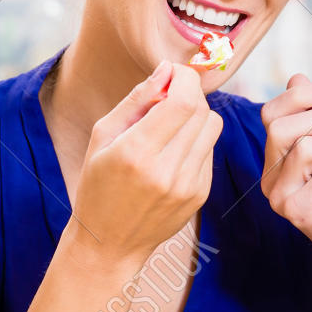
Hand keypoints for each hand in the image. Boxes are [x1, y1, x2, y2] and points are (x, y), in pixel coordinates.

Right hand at [67, 61, 223, 269]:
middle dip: (189, 93)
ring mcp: (188, 186)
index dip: (185, 78)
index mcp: (136, 153)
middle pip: (202, 111)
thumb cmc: (98, 183)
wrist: (109, 242)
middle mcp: (167, 171)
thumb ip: (136, 100)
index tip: (173, 73)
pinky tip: (172, 152)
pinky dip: (195, 141)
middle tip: (168, 95)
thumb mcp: (103, 136)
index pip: (183, 102)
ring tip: (169, 125)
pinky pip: (209, 150)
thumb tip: (167, 70)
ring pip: (212, 127)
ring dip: (195, 115)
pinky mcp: (200, 194)